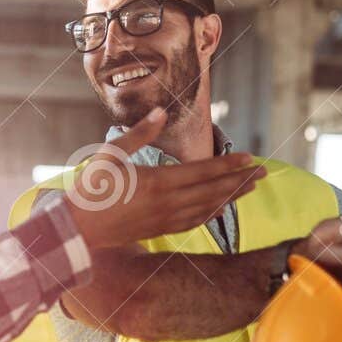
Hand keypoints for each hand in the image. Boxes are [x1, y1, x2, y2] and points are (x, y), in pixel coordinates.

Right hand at [65, 108, 266, 247]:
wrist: (77, 229)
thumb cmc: (90, 188)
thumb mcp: (111, 154)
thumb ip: (140, 133)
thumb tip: (163, 111)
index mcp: (158, 181)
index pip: (203, 171)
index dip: (229, 165)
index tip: (251, 158)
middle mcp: (167, 203)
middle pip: (213, 190)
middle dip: (241, 180)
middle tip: (265, 173)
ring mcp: (165, 219)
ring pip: (208, 207)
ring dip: (232, 197)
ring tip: (252, 188)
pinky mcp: (160, 230)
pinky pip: (195, 222)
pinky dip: (213, 213)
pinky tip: (223, 207)